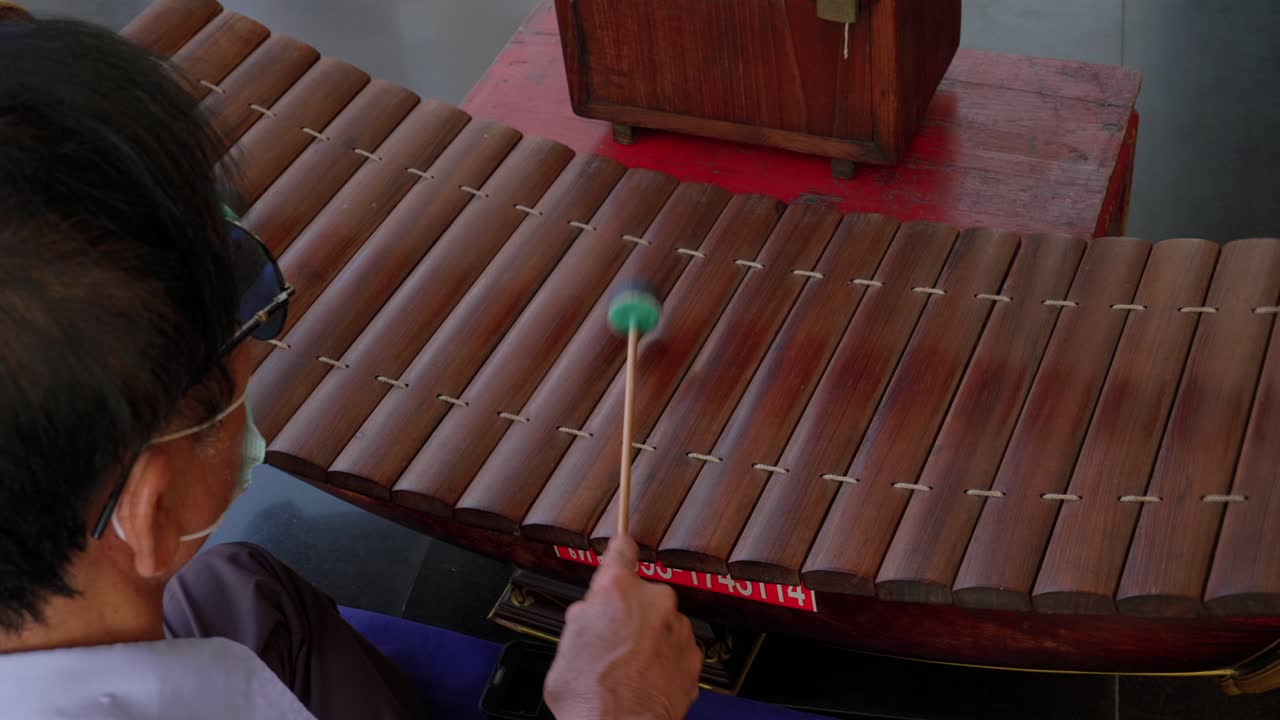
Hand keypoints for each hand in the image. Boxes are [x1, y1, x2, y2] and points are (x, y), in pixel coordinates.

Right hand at [544, 536, 701, 719]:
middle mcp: (654, 602)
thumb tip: (591, 612)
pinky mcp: (694, 655)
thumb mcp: (566, 645)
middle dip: (628, 614)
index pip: (621, 550)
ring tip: (627, 669)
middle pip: (640, 595)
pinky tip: (644, 679)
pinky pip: (676, 648)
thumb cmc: (590, 697)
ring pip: (660, 623)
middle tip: (610, 642)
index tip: (622, 546)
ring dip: (648, 638)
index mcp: (617, 590)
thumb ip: (584, 616)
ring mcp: (677, 629)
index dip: (618, 550)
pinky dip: (664, 659)